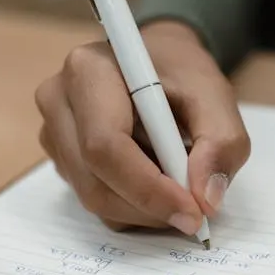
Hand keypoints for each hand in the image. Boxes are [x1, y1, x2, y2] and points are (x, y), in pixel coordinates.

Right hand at [34, 20, 250, 233]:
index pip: (105, 147)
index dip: (148, 189)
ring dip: (144, 209)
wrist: (161, 62)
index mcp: (88, 71)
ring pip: (94, 198)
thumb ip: (221, 145)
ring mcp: (53, 132)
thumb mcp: (217, 99)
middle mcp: (58, 101)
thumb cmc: (184, 74)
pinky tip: (157, 178)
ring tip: (178, 183)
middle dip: (150, 208)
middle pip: (95, 182)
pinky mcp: (61, 157)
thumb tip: (206, 199)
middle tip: (195, 212)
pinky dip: (133, 205)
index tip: (192, 212)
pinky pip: (95, 199)